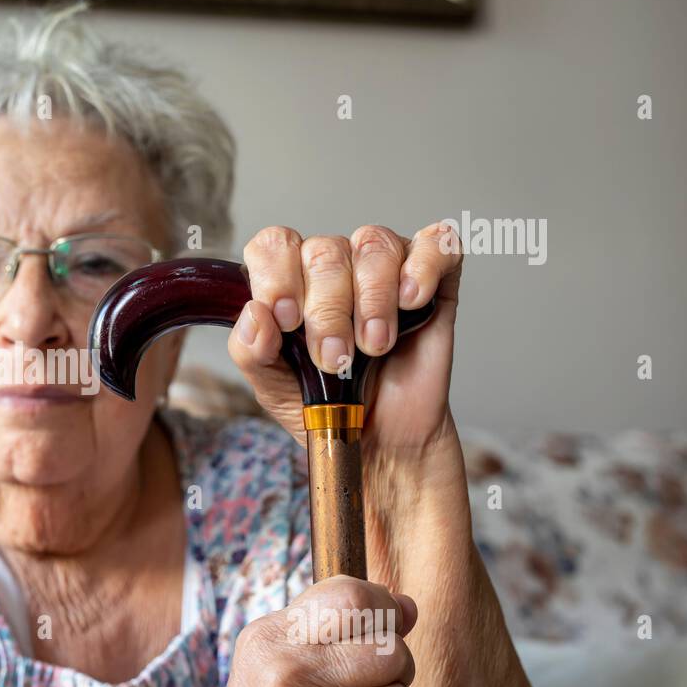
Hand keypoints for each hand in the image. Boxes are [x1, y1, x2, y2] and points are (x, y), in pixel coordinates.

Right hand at [184, 576, 417, 686]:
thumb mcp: (276, 652)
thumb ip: (335, 622)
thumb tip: (407, 607)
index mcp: (272, 639)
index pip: (353, 600)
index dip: (386, 607)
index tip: (391, 621)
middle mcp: (289, 676)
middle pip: (390, 651)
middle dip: (395, 666)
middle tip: (370, 680)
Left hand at [227, 223, 462, 458]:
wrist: (382, 442)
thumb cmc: (327, 408)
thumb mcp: (272, 387)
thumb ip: (250, 350)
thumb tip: (254, 313)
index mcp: (290, 283)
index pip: (273, 246)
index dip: (276, 276)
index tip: (286, 320)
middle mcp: (335, 267)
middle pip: (324, 249)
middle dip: (327, 309)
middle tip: (335, 357)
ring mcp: (385, 268)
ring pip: (372, 243)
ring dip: (371, 298)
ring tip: (374, 345)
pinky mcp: (435, 278)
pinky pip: (436, 243)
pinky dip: (422, 267)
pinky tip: (412, 302)